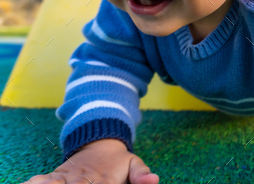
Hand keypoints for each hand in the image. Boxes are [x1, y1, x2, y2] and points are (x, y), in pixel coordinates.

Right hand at [21, 138, 158, 183]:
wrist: (100, 140)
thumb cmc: (119, 161)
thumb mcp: (134, 164)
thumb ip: (141, 174)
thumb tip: (154, 180)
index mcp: (106, 181)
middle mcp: (84, 181)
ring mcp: (68, 178)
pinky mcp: (55, 176)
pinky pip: (40, 181)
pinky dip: (34, 183)